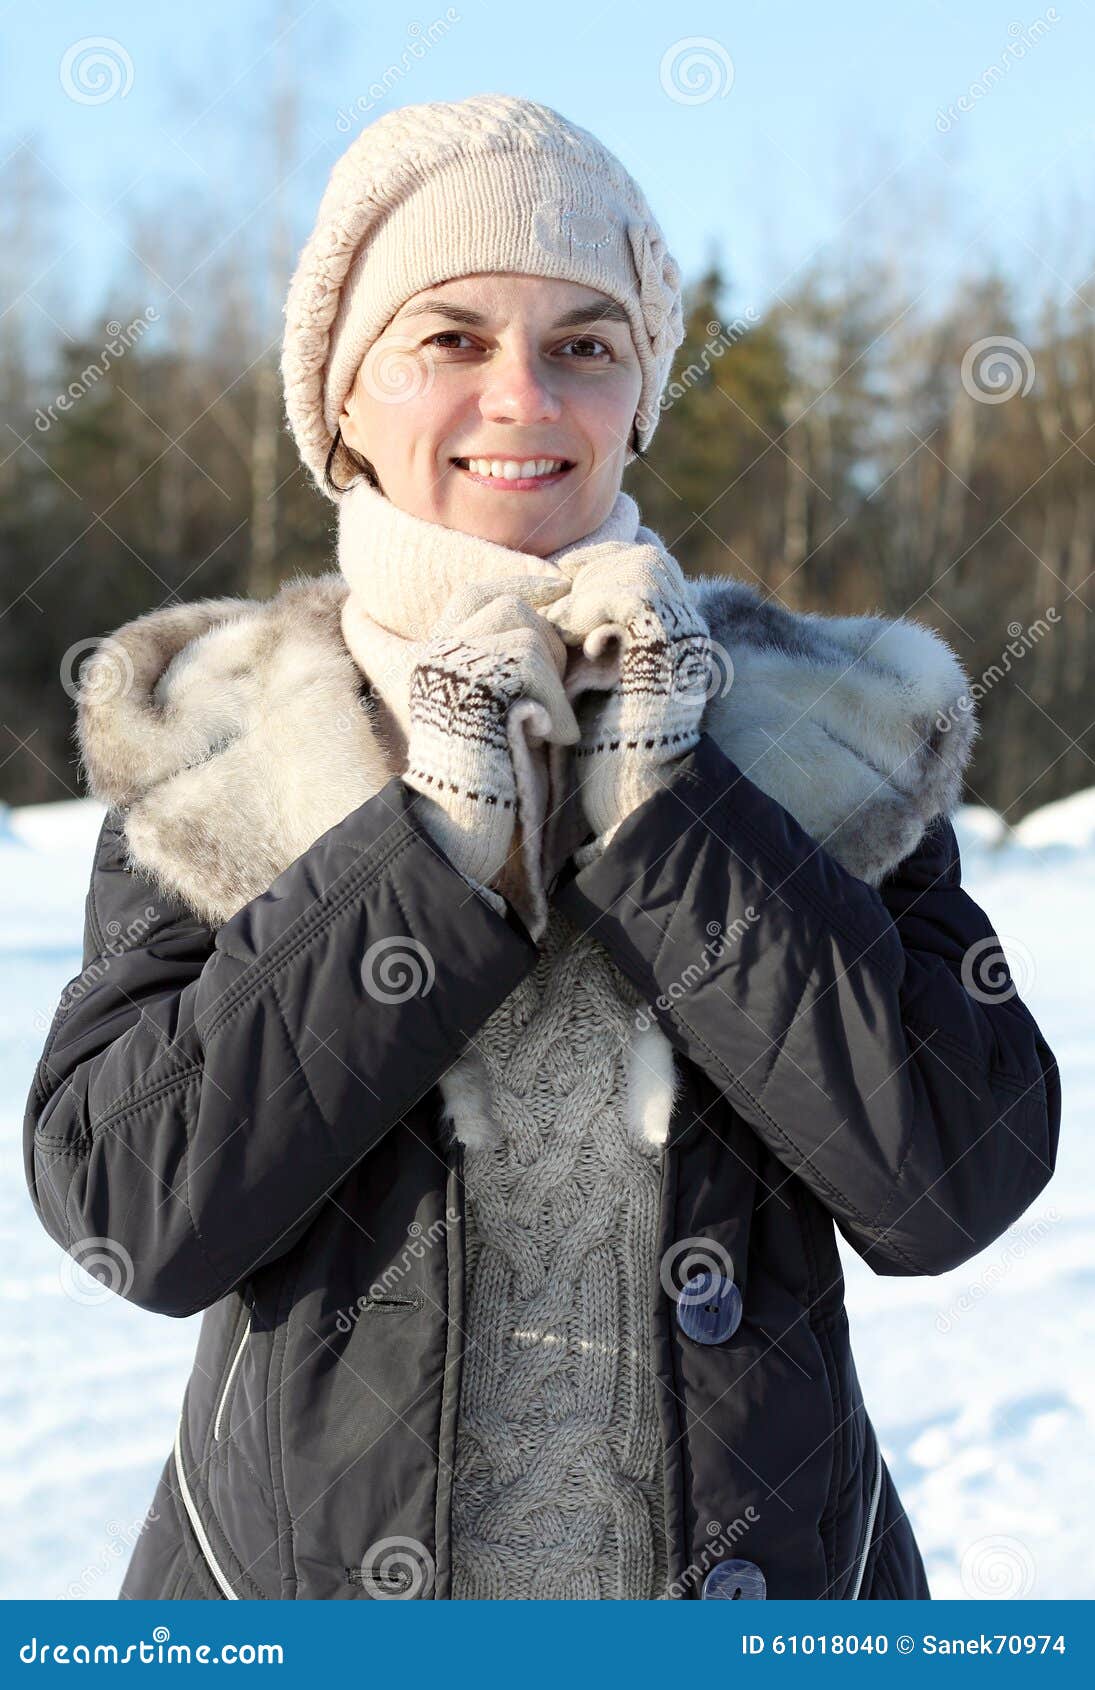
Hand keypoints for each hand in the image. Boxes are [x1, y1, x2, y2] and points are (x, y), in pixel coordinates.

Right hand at [401, 576, 579, 894]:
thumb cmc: (492, 780)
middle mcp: (435, 654)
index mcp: (436, 658)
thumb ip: (508, 671)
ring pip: (526, 634)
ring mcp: (449, 665)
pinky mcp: (471, 681)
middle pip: (508, 606)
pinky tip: (553, 735)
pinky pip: (532, 664)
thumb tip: (557, 623)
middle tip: (553, 695)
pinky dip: (555, 703)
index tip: (557, 589)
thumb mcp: (497, 714)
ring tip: (552, 724)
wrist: (463, 824)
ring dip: (554, 679)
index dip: (521, 586)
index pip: (475, 594)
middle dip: (547, 643)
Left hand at [542, 537, 711, 855]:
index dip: (602, 561)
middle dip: (596, 565)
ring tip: (562, 620)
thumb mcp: (586, 686)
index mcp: (670, 638)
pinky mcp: (670, 650)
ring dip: (592, 585)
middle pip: (647, 557)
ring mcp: (684, 639)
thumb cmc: (600, 757)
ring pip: (643, 566)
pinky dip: (595, 604)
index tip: (560, 581)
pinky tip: (571, 635)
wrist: (628, 801)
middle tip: (558, 590)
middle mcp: (686, 633)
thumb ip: (582, 646)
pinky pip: (634, 594)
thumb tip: (551, 603)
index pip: (647, 564)